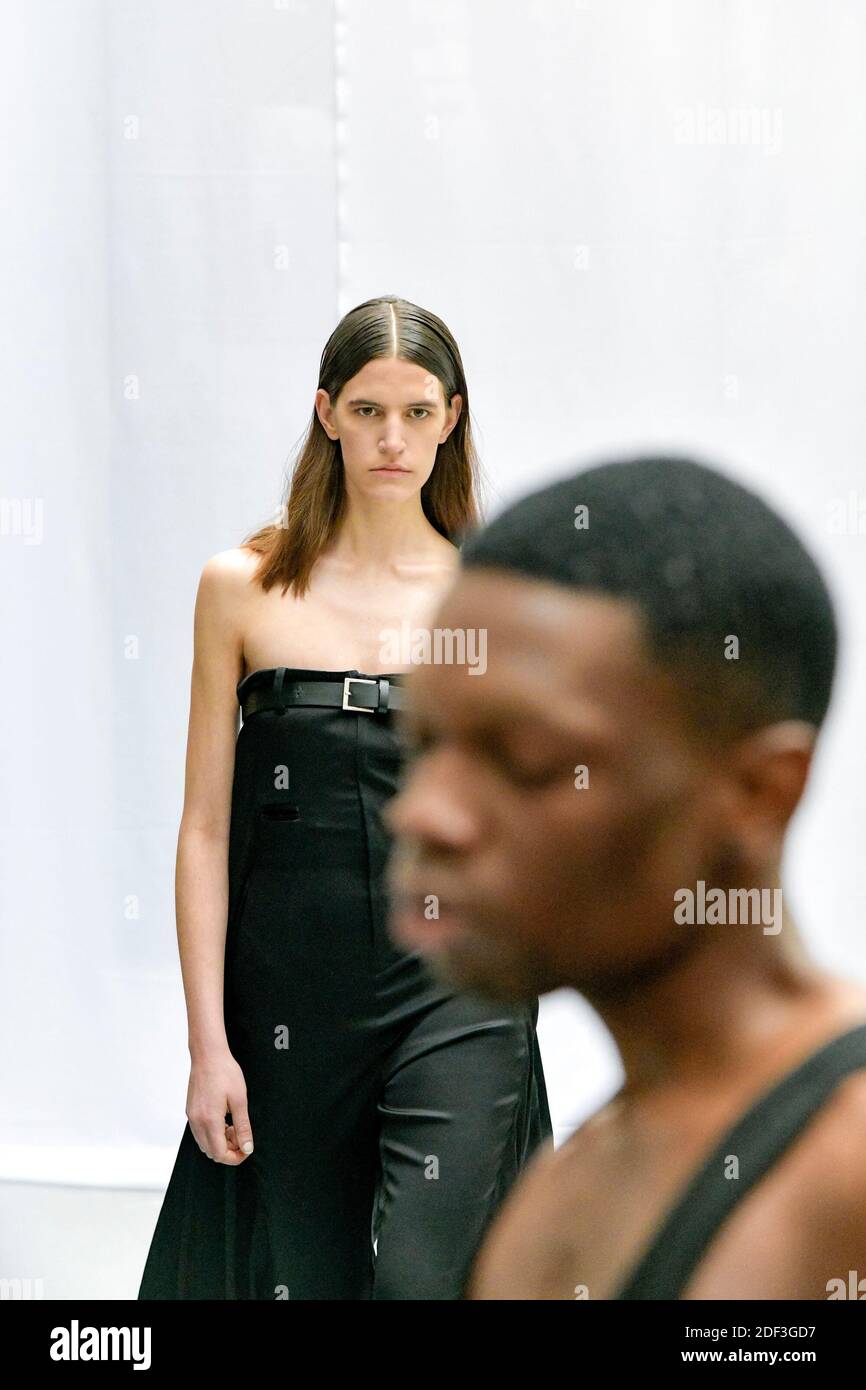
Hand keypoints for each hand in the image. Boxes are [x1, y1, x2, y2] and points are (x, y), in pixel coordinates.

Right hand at [186, 1049, 253, 1163]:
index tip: (247, 1149)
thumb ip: (243, 1127)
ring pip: (204, 1143)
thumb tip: (247, 1148)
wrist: (208, 1055)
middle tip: (242, 1135)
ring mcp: (191, 1117)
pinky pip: (200, 1132)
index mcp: (210, 1121)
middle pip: (211, 1152)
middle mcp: (197, 1122)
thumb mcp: (240, 1100)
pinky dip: (212, 1133)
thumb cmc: (225, 1073)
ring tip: (233, 1125)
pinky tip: (224, 1119)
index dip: (235, 1157)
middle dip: (228, 1150)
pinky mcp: (190, 1111)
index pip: (220, 1154)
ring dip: (220, 1142)